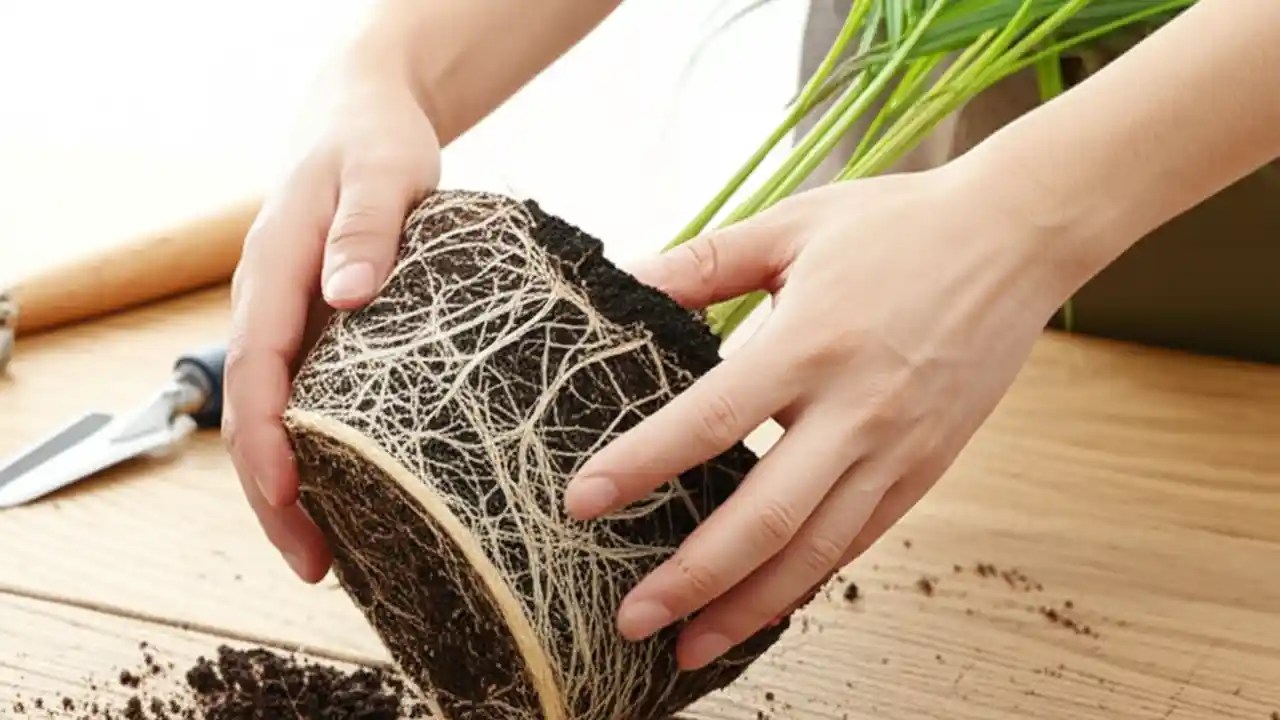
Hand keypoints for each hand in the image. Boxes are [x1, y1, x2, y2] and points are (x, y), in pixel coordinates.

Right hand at [222, 51, 440, 581]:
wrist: (359, 118)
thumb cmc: (373, 143)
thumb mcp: (382, 172)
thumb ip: (366, 227)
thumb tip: (343, 295)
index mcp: (274, 270)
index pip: (258, 370)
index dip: (266, 440)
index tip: (291, 497)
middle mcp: (267, 305)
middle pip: (254, 415)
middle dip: (273, 497)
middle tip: (315, 567)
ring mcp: (287, 323)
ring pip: (272, 419)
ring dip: (291, 491)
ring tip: (326, 559)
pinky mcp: (313, 332)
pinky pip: (301, 404)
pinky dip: (316, 458)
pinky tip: (349, 499)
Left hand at [564, 160, 1072, 668]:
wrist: (1016, 238)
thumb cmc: (899, 226)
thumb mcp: (794, 226)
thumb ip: (706, 261)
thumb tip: (626, 279)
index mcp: (811, 343)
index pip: (709, 421)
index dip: (641, 466)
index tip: (582, 503)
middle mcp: (856, 409)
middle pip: (763, 517)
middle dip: (690, 578)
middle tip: (631, 618)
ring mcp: (897, 448)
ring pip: (815, 550)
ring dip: (747, 606)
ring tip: (690, 647)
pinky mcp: (926, 468)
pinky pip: (859, 539)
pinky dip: (807, 581)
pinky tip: (764, 606)